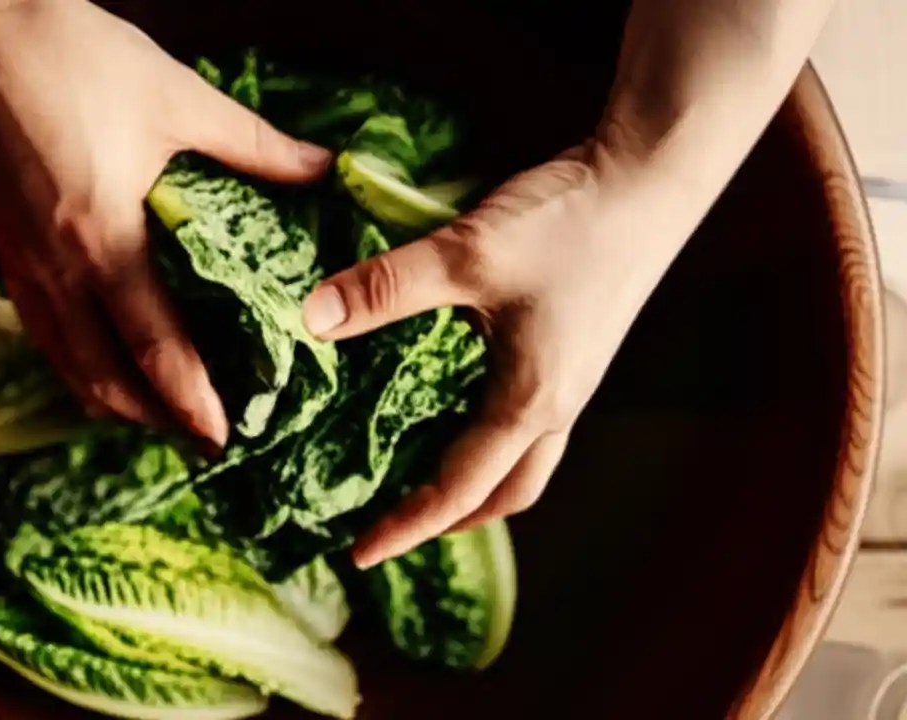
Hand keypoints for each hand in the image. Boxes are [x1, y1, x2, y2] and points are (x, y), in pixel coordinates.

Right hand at [0, 0, 330, 443]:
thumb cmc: (74, 53)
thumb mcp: (178, 98)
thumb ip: (256, 146)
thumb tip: (325, 170)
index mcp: (100, 239)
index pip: (150, 346)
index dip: (187, 399)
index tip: (219, 437)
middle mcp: (49, 265)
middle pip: (95, 372)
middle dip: (145, 417)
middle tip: (191, 439)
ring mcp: (11, 254)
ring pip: (55, 354)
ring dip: (100, 394)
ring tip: (144, 415)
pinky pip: (31, 319)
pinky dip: (66, 352)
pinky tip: (88, 349)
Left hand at [302, 141, 705, 567]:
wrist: (649, 178)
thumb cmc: (568, 222)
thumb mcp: (466, 254)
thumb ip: (387, 288)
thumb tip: (312, 320)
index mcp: (529, 402)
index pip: (460, 491)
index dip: (407, 526)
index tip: (360, 553)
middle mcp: (557, 404)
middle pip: (508, 492)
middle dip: (452, 518)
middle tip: (397, 522)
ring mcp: (573, 378)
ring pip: (525, 458)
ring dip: (478, 479)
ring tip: (424, 472)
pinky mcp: (575, 348)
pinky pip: (531, 418)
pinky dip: (491, 433)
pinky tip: (460, 399)